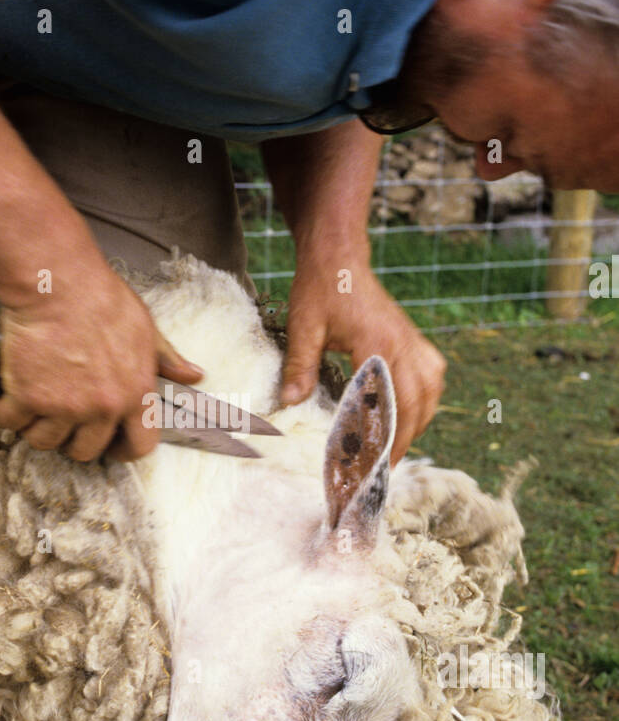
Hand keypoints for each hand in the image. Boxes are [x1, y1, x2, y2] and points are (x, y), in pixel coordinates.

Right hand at [0, 258, 202, 460]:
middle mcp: (103, 406)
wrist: (56, 284)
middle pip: (86, 450)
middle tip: (63, 418)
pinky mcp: (29, 398)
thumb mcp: (146, 327)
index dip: (123, 451)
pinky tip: (8, 397)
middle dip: (73, 440)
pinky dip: (6, 412)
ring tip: (34, 405)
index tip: (112, 448)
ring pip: (46, 441)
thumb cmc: (99, 297)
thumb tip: (191, 375)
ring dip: (37, 427)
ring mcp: (65, 406)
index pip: (140, 445)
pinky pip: (12, 421)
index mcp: (136, 392)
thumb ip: (166, 358)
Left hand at [279, 258, 445, 463]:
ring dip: (421, 417)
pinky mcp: (411, 335)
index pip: (390, 401)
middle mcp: (402, 343)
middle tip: (387, 464)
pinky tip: (414, 409)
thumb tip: (289, 403)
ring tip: (402, 442)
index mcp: (377, 344)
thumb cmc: (320, 288)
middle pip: (417, 401)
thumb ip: (300, 366)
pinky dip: (427, 395)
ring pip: (431, 387)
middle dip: (406, 437)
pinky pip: (431, 372)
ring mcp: (410, 338)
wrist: (338, 255)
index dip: (386, 435)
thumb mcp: (303, 327)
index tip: (376, 462)